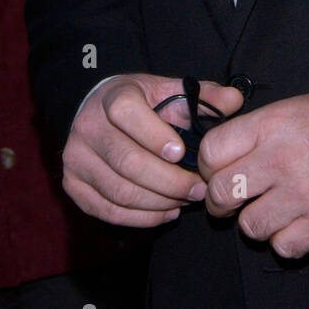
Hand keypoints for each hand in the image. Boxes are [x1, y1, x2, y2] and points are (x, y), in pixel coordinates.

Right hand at [62, 73, 243, 227]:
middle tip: (199, 189)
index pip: (126, 113)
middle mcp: (87, 127)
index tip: (182, 153)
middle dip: (169, 181)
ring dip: (159, 202)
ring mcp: (76, 159)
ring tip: (186, 200)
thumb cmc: (140, 104)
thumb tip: (234, 101)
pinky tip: (167, 211)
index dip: (154, 135)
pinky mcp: (73, 185)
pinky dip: (142, 218)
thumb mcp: (167, 90)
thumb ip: (201, 96)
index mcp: (111, 97)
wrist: (98, 113)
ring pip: (119, 191)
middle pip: (127, 162)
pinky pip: (108, 211)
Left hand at [197, 90, 308, 257]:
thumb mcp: (294, 108)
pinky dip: (286, 239)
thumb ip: (257, 130)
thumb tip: (223, 154)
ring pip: (250, 226)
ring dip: (258, 221)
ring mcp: (303, 194)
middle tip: (231, 200)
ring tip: (274, 208)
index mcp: (271, 125)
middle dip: (221, 201)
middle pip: (222, 192)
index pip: (211, 150)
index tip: (214, 171)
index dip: (207, 165)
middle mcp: (282, 159)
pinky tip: (297, 222)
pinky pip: (283, 246)